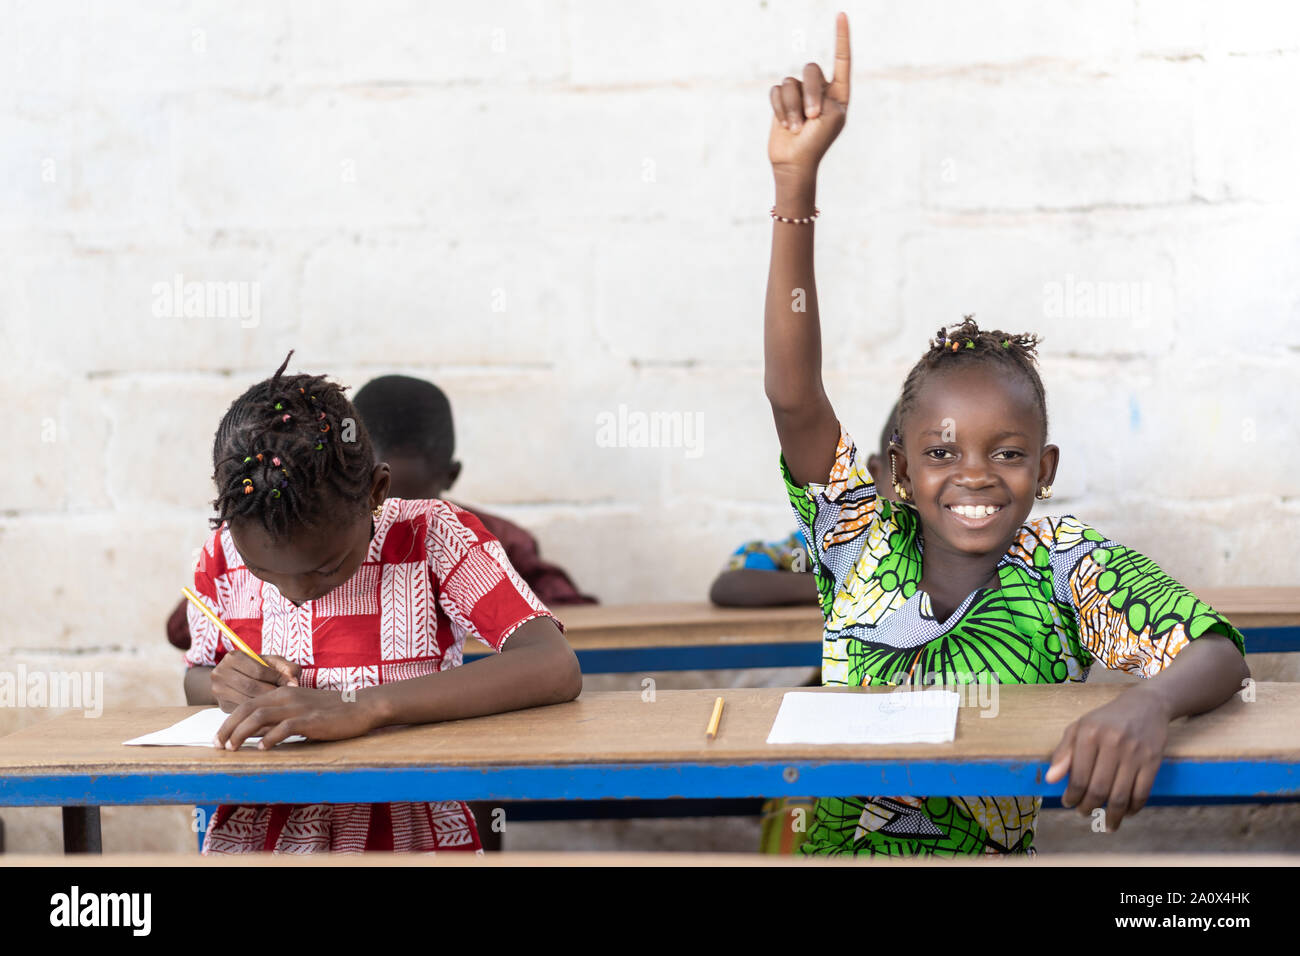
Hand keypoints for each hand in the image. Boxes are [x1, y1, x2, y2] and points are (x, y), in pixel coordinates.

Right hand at [210, 652, 299, 713]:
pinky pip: (244, 711)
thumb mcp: (271, 662)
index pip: (258, 670)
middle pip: (251, 687)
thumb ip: (286, 667)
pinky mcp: (222, 706)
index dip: (277, 678)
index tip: (292, 683)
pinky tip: (270, 710)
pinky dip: (259, 711)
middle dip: (272, 692)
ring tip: (281, 702)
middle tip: (287, 696)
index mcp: (232, 657)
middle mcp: (220, 673)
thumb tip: (294, 683)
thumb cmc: (257, 668)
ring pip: (247, 701)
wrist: (232, 678)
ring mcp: (219, 691)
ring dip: (266, 704)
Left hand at [214, 684, 380, 749]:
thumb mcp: (301, 710)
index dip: (229, 721)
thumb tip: (256, 735)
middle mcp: (287, 696)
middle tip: (218, 746)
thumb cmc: (331, 712)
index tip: (219, 738)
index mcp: (283, 693)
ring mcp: (299, 707)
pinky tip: (263, 748)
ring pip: (260, 717)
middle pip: (248, 709)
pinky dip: (270, 738)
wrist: (361, 706)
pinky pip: (285, 727)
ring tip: (233, 748)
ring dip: (242, 733)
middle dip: (228, 728)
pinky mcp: (311, 719)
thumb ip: (279, 719)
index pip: (247, 704)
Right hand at [768, 12, 850, 182]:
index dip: (841, 37)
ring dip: (792, 107)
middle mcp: (820, 90)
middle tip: (812, 116)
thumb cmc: (817, 143)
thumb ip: (820, 92)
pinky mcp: (781, 101)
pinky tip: (784, 124)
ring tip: (796, 127)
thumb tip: (798, 84)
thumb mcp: (830, 116)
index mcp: (838, 93)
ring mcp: (800, 95)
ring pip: (791, 82)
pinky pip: (777, 91)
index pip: (842, 60)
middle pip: (812, 70)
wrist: (795, 163)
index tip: (841, 15)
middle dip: (810, 93)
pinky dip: (780, 108)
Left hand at [1045, 687, 1169, 831]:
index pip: (1078, 776)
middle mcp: (1112, 743)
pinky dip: (1133, 808)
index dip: (1072, 795)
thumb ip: (1063, 753)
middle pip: (1099, 789)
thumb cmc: (1106, 719)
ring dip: (1112, 816)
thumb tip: (1050, 779)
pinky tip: (1126, 813)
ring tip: (1106, 823)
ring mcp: (1135, 753)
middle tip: (1084, 813)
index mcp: (1089, 734)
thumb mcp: (1079, 728)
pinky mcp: (1153, 761)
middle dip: (1089, 807)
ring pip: (1121, 796)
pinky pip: (1142, 793)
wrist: (1145, 705)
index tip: (1068, 803)